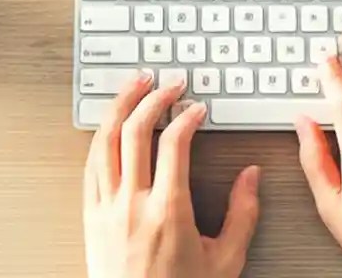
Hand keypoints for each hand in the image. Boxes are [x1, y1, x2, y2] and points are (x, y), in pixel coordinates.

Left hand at [84, 74, 260, 277]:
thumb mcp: (225, 261)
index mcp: (168, 212)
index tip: (197, 109)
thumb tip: (251, 177)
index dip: (187, 117)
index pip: (174, 144)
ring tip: (133, 87)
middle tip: (166, 82)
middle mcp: (132, 205)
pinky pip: (90, 166)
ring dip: (119, 107)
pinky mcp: (90, 218)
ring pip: (105, 142)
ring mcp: (105, 210)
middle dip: (152, 98)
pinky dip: (101, 138)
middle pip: (136, 132)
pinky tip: (110, 127)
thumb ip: (243, 214)